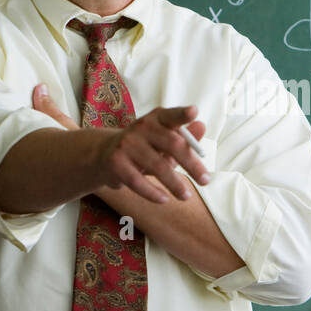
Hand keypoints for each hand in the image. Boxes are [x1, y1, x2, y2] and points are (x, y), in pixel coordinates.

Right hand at [31, 84, 209, 203]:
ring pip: (157, 166)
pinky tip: (164, 199)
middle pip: (172, 144)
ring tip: (186, 196)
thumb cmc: (143, 148)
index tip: (193, 111)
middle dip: (191, 164)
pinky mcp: (116, 162)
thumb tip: (201, 126)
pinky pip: (138, 181)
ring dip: (175, 184)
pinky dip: (153, 192)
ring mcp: (127, 143)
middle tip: (206, 180)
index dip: (182, 114)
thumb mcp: (163, 141)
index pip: (171, 115)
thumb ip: (183, 136)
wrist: (104, 155)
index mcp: (156, 119)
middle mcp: (141, 127)